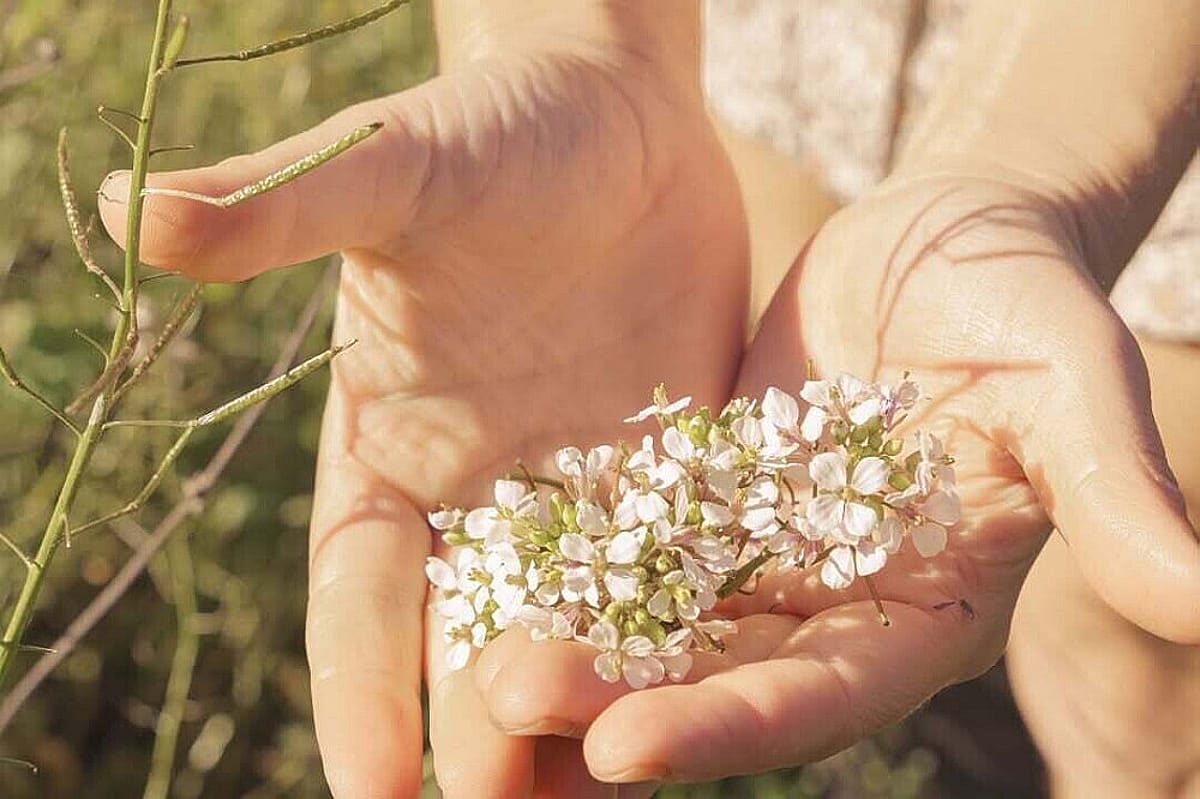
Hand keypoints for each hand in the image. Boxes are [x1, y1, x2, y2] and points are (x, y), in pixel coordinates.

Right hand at [98, 4, 745, 795]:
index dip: (360, 683)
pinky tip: (709, 701)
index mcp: (387, 451)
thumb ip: (277, 206)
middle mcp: (481, 494)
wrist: (612, 116)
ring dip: (587, 707)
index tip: (368, 782)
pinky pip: (683, 568)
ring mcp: (584, 490)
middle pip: (471, 636)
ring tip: (599, 793)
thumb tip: (131, 207)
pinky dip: (686, 635)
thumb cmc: (487, 135)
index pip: (361, 593)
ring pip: (580, 624)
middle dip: (478, 729)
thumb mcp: (389, 168)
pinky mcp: (677, 469)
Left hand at [473, 174, 1199, 783]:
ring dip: (572, 639)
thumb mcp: (1069, 379)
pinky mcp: (702, 488)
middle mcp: (828, 603)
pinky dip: (565, 558)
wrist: (942, 233)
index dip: (728, 726)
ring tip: (474, 652)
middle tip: (507, 698)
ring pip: (653, 613)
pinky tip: (487, 567)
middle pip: (714, 672)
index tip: (626, 747)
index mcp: (919, 612)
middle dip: (616, 694)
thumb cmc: (1023, 297)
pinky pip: (624, 532)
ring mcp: (758, 550)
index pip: (819, 694)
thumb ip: (1113, 486)